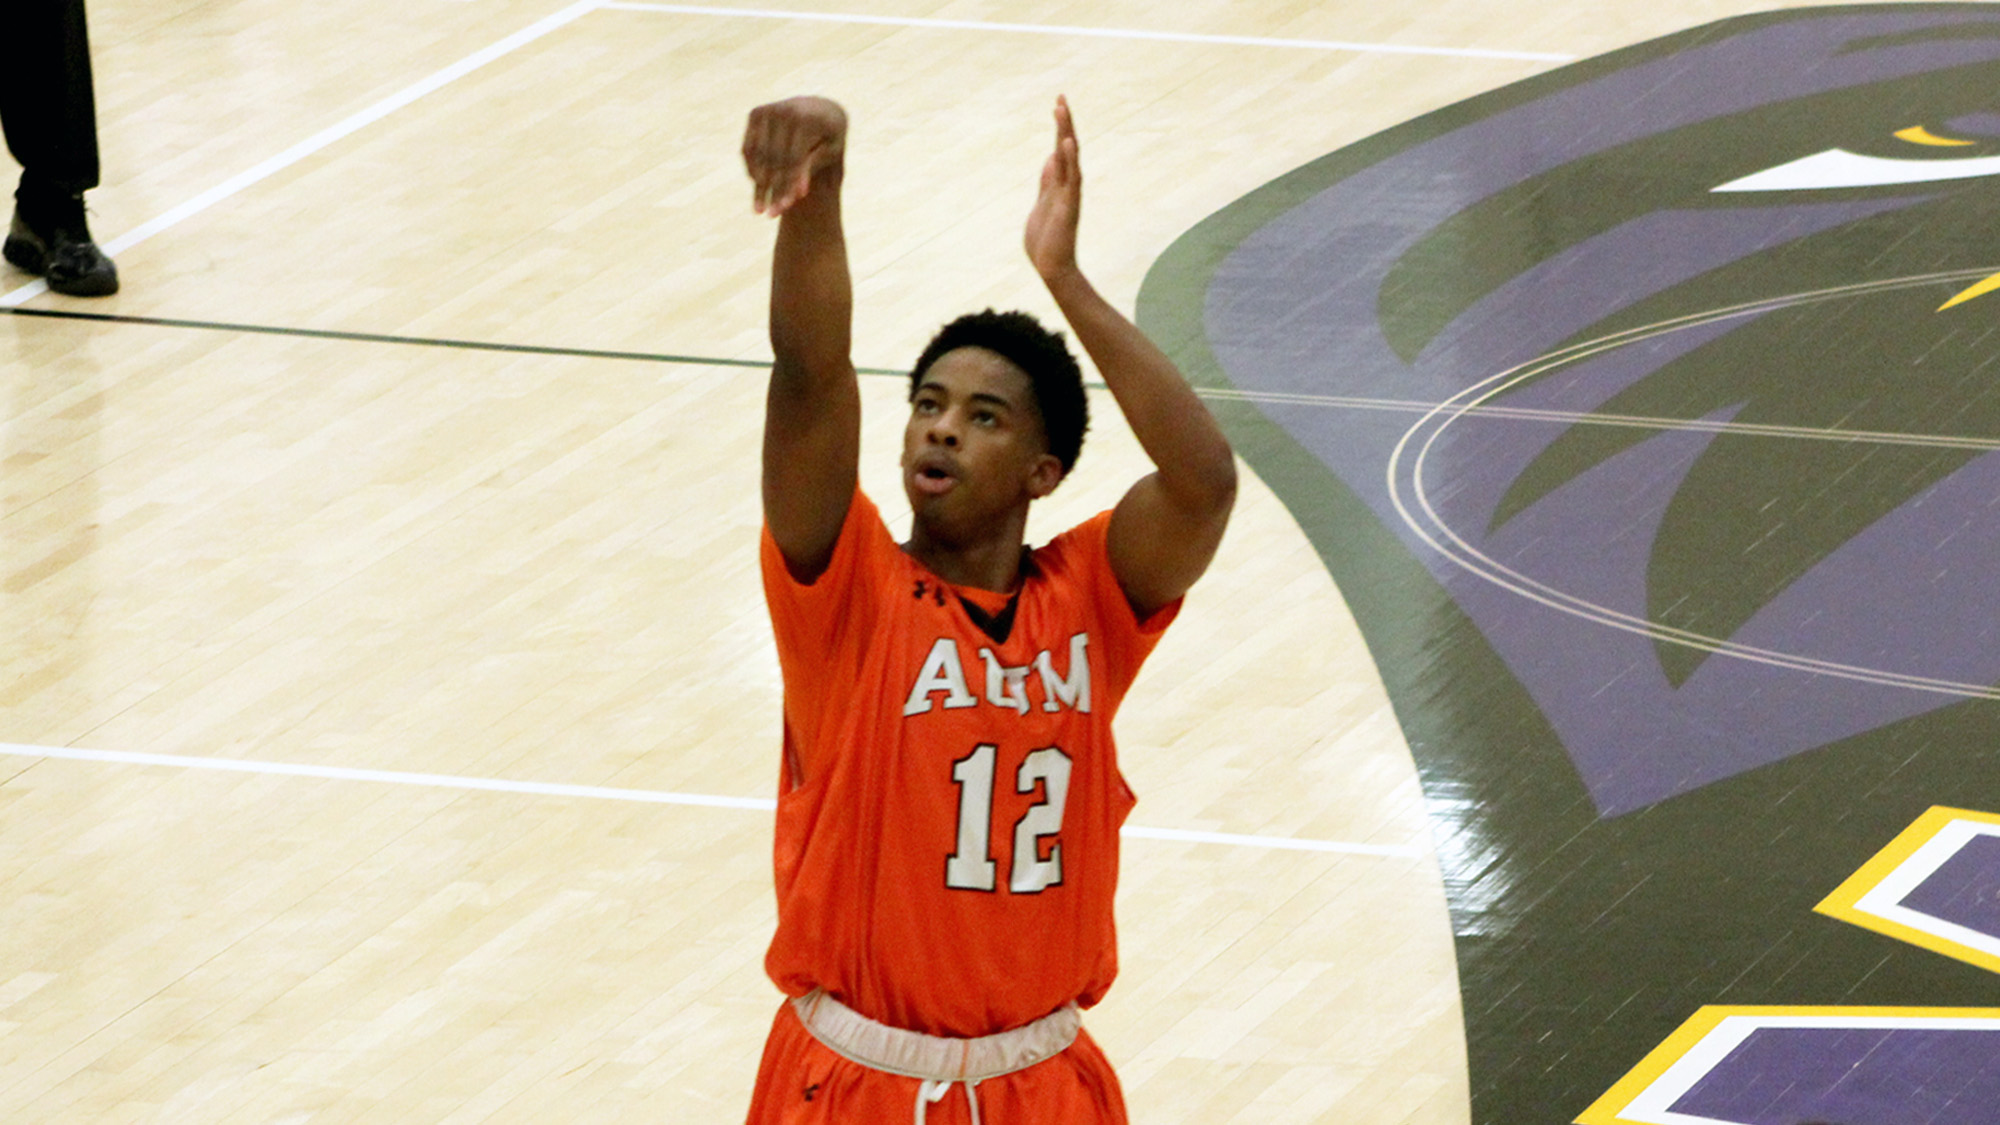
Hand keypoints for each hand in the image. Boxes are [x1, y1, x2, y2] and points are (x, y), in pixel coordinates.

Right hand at [743, 96, 847, 215]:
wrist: (820, 106)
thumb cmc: (830, 134)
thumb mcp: (830, 150)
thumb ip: (813, 167)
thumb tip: (799, 195)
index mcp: (806, 117)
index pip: (793, 158)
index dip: (788, 184)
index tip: (785, 208)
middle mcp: (784, 110)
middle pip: (774, 159)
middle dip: (772, 189)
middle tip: (769, 215)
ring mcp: (768, 110)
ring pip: (757, 155)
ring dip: (758, 184)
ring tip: (758, 209)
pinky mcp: (756, 113)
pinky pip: (749, 147)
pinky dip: (751, 168)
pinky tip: (757, 187)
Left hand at [1024, 96, 1080, 280]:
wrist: (1051, 268)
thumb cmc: (1045, 242)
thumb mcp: (1041, 204)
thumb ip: (1046, 183)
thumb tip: (1050, 159)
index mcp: (1057, 184)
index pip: (1058, 149)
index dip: (1059, 127)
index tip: (1058, 103)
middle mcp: (1066, 185)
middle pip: (1066, 147)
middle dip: (1063, 122)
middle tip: (1060, 96)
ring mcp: (1068, 194)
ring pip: (1069, 157)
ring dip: (1065, 133)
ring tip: (1061, 109)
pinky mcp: (1068, 205)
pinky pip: (1071, 179)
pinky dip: (1069, 160)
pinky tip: (1065, 142)